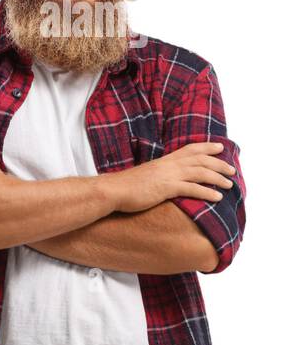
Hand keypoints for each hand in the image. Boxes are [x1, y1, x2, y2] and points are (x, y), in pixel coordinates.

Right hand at [107, 142, 234, 213]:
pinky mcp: (166, 188)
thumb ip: (158, 175)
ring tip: (229, 184)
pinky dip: (207, 192)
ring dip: (218, 178)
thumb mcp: (145, 175)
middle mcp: (169, 165)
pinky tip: (217, 197)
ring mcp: (168, 175)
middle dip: (219, 164)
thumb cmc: (125, 186)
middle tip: (232, 170)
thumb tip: (164, 181)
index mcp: (164, 160)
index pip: (190, 149)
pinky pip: (193, 188)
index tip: (220, 147)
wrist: (112, 190)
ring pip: (201, 172)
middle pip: (201, 160)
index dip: (207, 147)